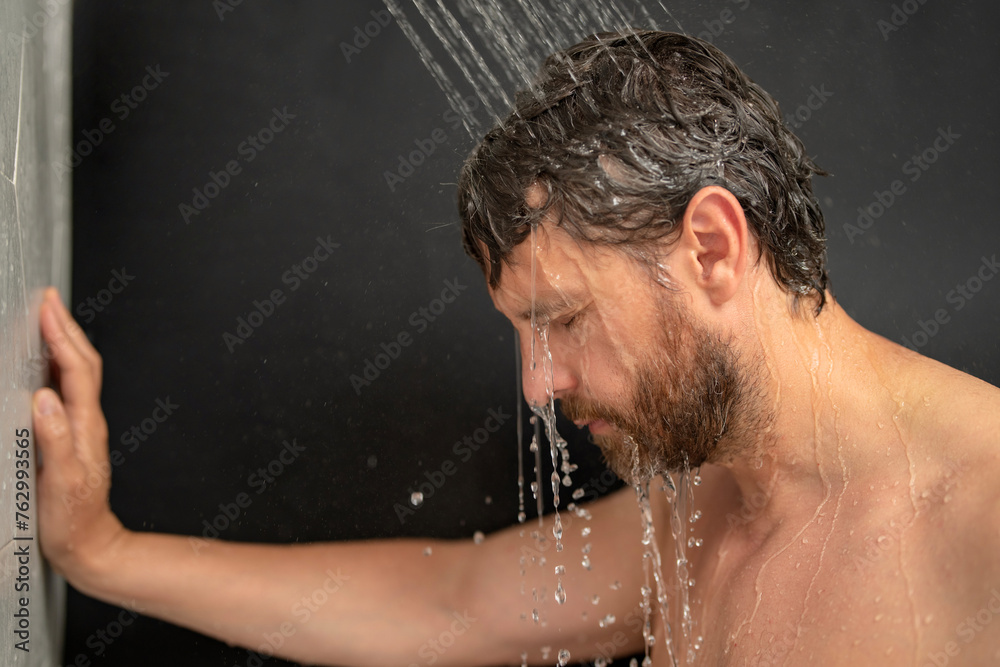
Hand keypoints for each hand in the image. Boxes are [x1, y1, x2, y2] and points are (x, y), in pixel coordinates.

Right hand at [33, 287, 126, 578]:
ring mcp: (80, 429)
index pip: (77, 369)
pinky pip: (65, 392)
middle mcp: (86, 422)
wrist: (88, 546)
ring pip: (75, 375)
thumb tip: (43, 398)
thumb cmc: (74, 520)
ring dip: (61, 344)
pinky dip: (54, 370)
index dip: (62, 334)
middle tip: (47, 301)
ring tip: (45, 321)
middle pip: (81, 364)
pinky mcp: (70, 439)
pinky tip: (42, 368)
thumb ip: (53, 439)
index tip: (48, 307)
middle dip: (65, 328)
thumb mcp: (60, 481)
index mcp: (85, 426)